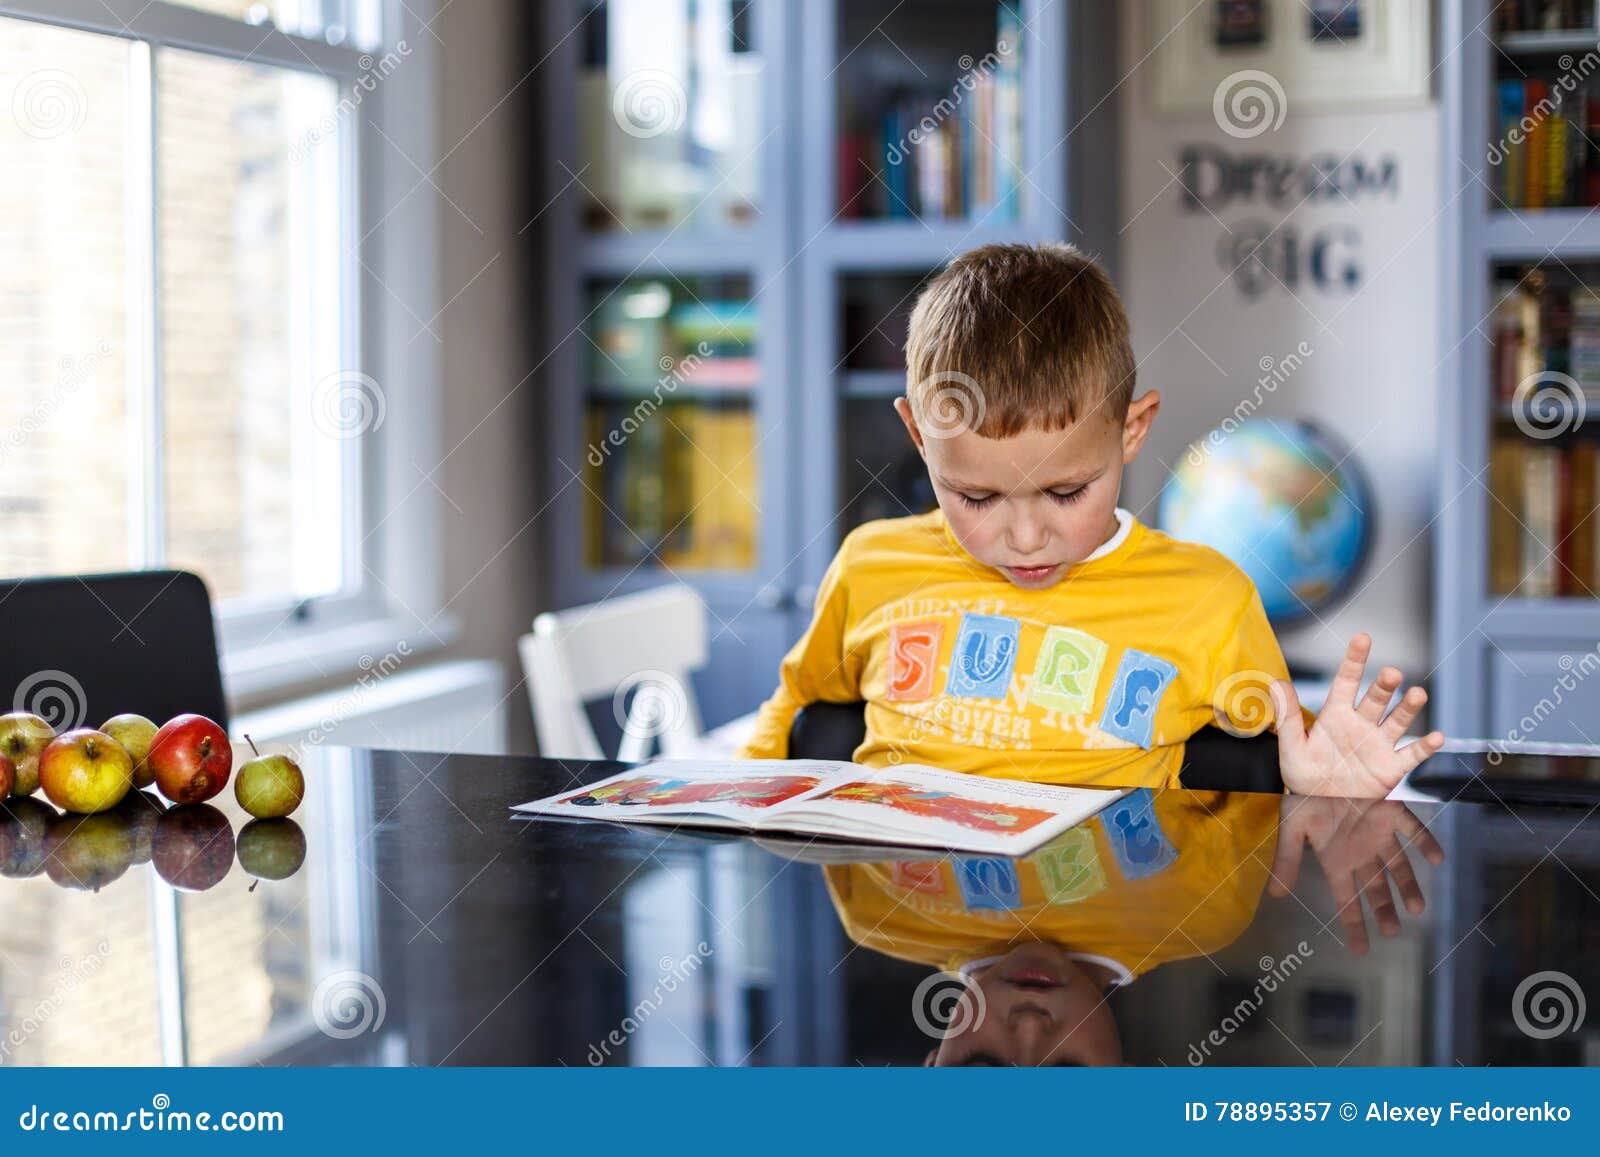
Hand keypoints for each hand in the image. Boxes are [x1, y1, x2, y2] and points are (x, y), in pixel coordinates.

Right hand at [1270, 795, 1444, 953]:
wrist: (1318, 764)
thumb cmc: (1303, 797)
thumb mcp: (1291, 829)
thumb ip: (1288, 861)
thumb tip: (1275, 895)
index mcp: (1336, 860)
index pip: (1346, 900)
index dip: (1354, 925)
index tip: (1361, 950)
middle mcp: (1360, 852)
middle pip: (1375, 889)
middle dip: (1384, 911)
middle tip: (1392, 932)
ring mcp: (1378, 835)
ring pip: (1398, 866)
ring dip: (1409, 886)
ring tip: (1417, 907)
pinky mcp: (1391, 813)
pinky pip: (1413, 831)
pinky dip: (1426, 844)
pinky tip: (1438, 859)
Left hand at [1271, 633, 1445, 797]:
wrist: (1318, 806)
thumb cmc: (1304, 776)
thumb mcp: (1291, 747)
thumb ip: (1287, 716)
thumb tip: (1276, 684)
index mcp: (1335, 716)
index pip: (1346, 681)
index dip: (1354, 660)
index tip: (1363, 638)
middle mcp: (1360, 725)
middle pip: (1376, 698)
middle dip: (1385, 685)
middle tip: (1391, 673)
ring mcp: (1378, 745)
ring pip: (1397, 721)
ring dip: (1408, 708)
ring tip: (1417, 694)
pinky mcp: (1391, 767)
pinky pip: (1412, 755)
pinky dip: (1425, 747)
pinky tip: (1437, 737)